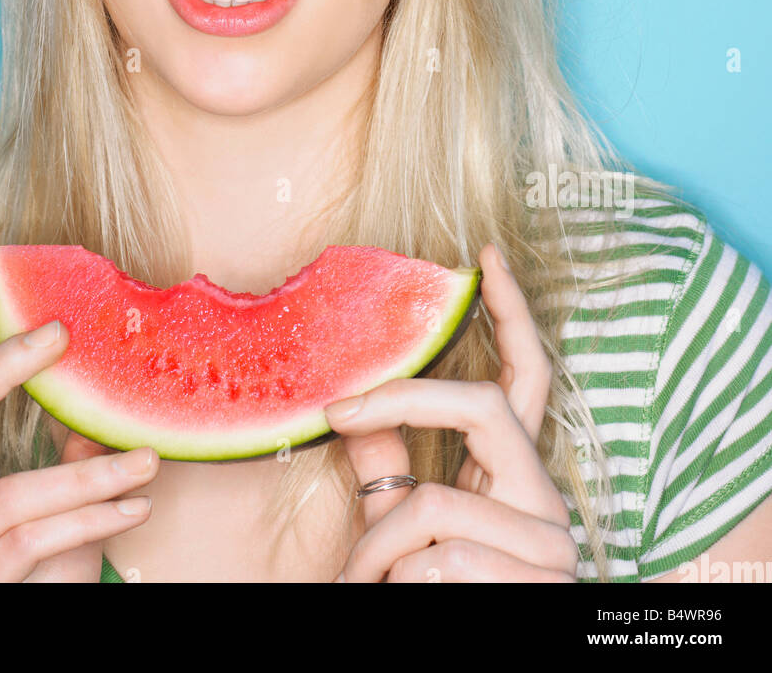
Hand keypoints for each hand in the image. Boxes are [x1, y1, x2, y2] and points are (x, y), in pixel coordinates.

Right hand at [0, 247, 157, 581]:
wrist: (25, 639)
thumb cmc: (38, 576)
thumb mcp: (55, 506)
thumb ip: (69, 451)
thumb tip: (101, 387)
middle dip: (2, 365)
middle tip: (61, 332)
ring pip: (11, 493)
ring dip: (90, 478)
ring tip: (148, 459)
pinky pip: (32, 541)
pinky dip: (92, 521)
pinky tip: (137, 509)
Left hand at [325, 243, 577, 582]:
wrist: (450, 664)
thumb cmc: (422, 597)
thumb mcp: (399, 528)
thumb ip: (388, 465)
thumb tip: (347, 405)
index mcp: (514, 476)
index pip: (525, 378)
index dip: (512, 313)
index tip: (486, 255)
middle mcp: (544, 502)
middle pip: (482, 409)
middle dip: (403, 404)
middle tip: (339, 409)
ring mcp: (548, 548)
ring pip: (434, 506)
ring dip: (375, 550)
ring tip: (363, 583)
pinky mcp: (537, 585)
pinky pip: (437, 559)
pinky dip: (393, 582)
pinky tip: (400, 601)